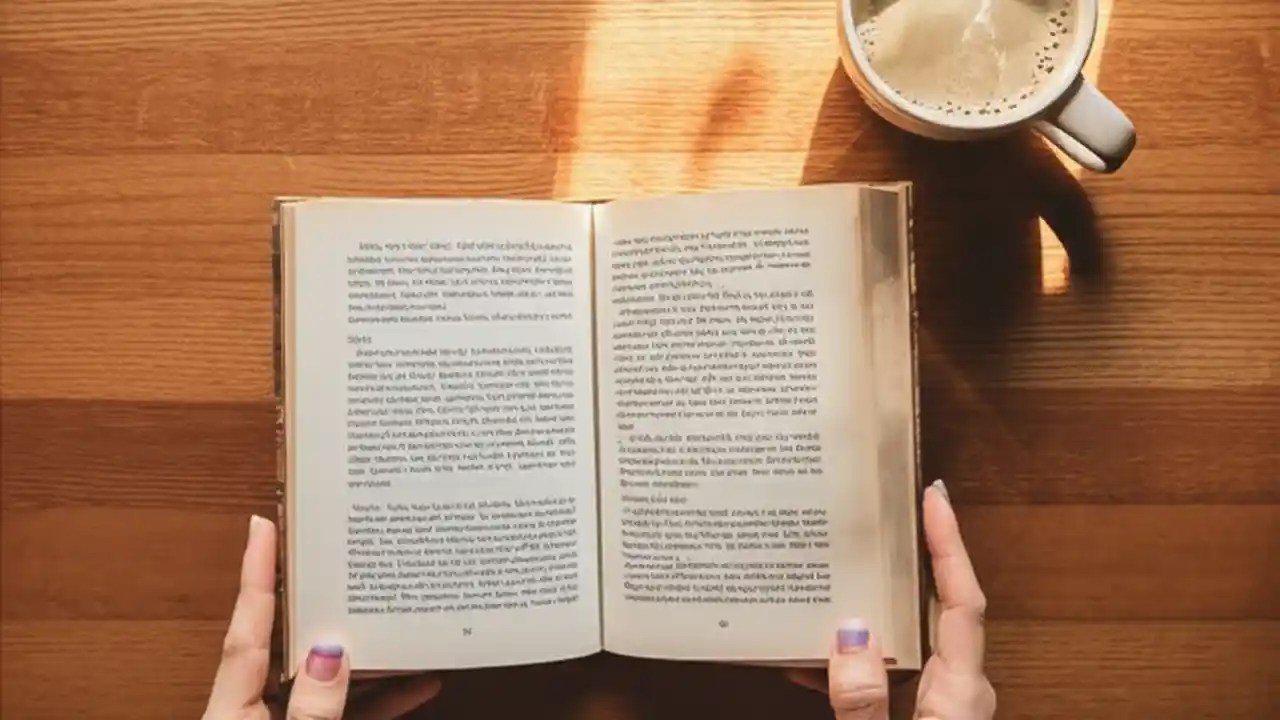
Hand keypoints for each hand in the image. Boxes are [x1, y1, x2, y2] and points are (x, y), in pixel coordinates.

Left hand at [202, 515, 441, 718]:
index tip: (262, 524)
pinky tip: (420, 684)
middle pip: (289, 643)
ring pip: (327, 680)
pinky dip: (381, 699)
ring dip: (366, 654)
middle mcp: (256, 712)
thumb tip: (329, 653)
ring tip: (403, 614)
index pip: (247, 632)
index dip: (255, 575)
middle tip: (344, 551)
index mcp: (234, 710)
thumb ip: (312, 710)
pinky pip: (349, 712)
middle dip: (321, 600)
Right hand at [787, 480, 995, 718]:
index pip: (962, 603)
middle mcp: (957, 692)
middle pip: (939, 609)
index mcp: (960, 694)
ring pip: (910, 638)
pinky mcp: (921, 718)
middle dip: (911, 560)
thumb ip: (864, 701)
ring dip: (874, 608)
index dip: (949, 545)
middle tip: (882, 516)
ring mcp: (940, 705)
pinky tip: (809, 658)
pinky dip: (855, 659)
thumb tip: (850, 633)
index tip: (934, 496)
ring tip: (833, 573)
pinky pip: (891, 672)